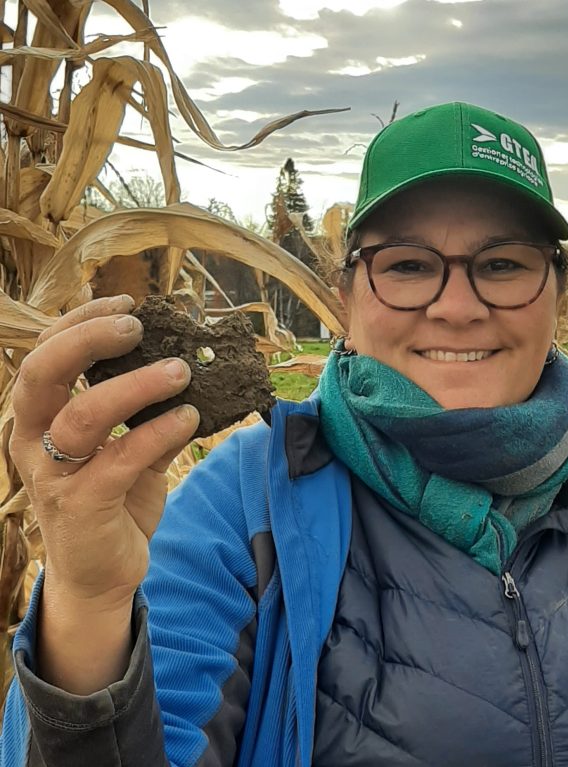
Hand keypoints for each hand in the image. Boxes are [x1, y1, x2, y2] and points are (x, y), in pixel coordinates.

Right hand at [10, 295, 199, 608]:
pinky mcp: (81, 506)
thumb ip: (151, 414)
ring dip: (136, 385)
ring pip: (84, 415)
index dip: (81, 320)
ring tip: (181, 370)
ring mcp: (53, 476)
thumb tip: (188, 369)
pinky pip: (119, 459)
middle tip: (136, 325)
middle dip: (88, 339)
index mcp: (40, 419)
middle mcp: (33, 442)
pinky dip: (158, 433)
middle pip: (42, 373)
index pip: (46, 354)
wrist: (103, 573)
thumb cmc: (114, 501)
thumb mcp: (133, 449)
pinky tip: (190, 418)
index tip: (127, 301)